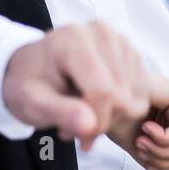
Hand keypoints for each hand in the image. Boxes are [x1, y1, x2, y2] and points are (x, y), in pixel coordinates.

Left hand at [1, 21, 149, 150]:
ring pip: (134, 99)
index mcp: (74, 40)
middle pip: (122, 97)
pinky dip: (120, 108)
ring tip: (80, 113)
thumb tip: (89, 126)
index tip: (73, 136)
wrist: (30, 67)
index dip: (95, 123)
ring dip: (110, 117)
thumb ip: (59, 113)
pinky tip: (95, 105)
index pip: (104, 91)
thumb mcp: (31, 102)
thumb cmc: (28, 84)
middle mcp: (102, 33)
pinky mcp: (131, 53)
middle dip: (100, 121)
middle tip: (72, 125)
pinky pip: (140, 95)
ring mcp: (120, 41)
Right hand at [104, 72, 168, 169]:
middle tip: (140, 146)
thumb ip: (156, 161)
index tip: (139, 151)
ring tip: (141, 139)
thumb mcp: (136, 145)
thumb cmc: (113, 116)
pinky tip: (146, 126)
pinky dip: (162, 140)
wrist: (98, 97)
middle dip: (163, 160)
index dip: (164, 164)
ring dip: (161, 151)